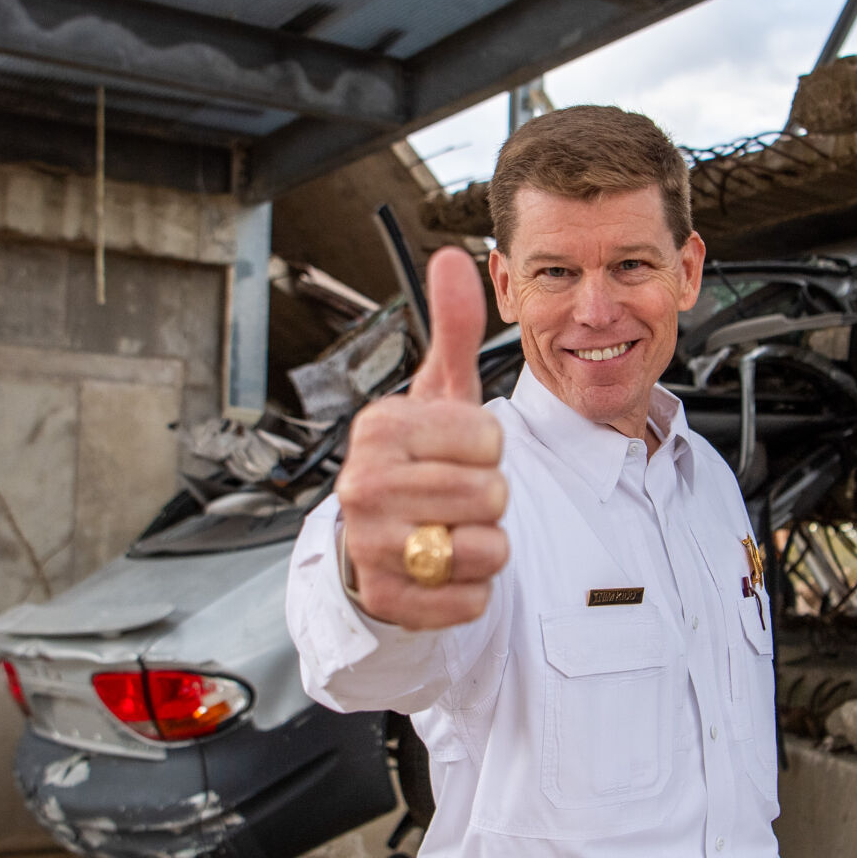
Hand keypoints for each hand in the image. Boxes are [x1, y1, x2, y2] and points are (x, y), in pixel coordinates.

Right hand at [335, 246, 508, 628]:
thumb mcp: (437, 394)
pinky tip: (445, 570)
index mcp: (381, 427)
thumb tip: (452, 256)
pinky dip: (474, 589)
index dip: (491, 449)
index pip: (490, 439)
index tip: (459, 452)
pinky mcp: (387, 601)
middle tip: (456, 497)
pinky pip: (472, 597)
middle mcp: (364, 484)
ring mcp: (371, 545)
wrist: (372, 540)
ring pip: (488, 548)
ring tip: (451, 530)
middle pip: (492, 495)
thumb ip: (453, 329)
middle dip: (490, 499)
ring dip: (486, 545)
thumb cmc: (416, 462)